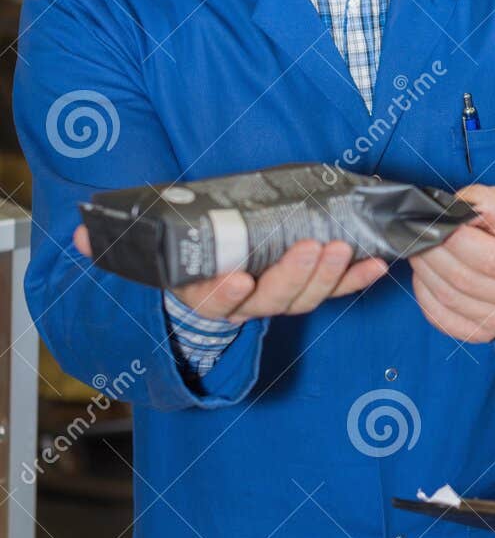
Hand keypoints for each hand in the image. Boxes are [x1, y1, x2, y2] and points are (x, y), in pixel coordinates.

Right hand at [73, 225, 387, 319]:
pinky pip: (331, 290)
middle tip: (314, 248)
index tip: (239, 278)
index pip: (211, 303)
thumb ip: (110, 241)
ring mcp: (273, 299)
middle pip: (269, 300)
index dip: (226, 293)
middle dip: (294, 276)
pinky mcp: (303, 289)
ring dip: (328, 277)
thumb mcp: (140, 246)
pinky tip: (375, 264)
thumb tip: (77, 234)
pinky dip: (354, 280)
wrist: (197, 273)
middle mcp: (240, 304)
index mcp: (199, 296)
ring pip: (303, 298)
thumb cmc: (176, 255)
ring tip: (344, 250)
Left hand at [409, 184, 494, 343]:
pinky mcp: (484, 334)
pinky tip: (424, 277)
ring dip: (425, 273)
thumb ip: (478, 201)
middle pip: (465, 279)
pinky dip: (426, 297)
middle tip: (417, 236)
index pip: (488, 257)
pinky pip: (444, 320)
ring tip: (419, 253)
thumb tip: (444, 213)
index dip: (454, 240)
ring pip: (450, 299)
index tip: (435, 223)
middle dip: (432, 254)